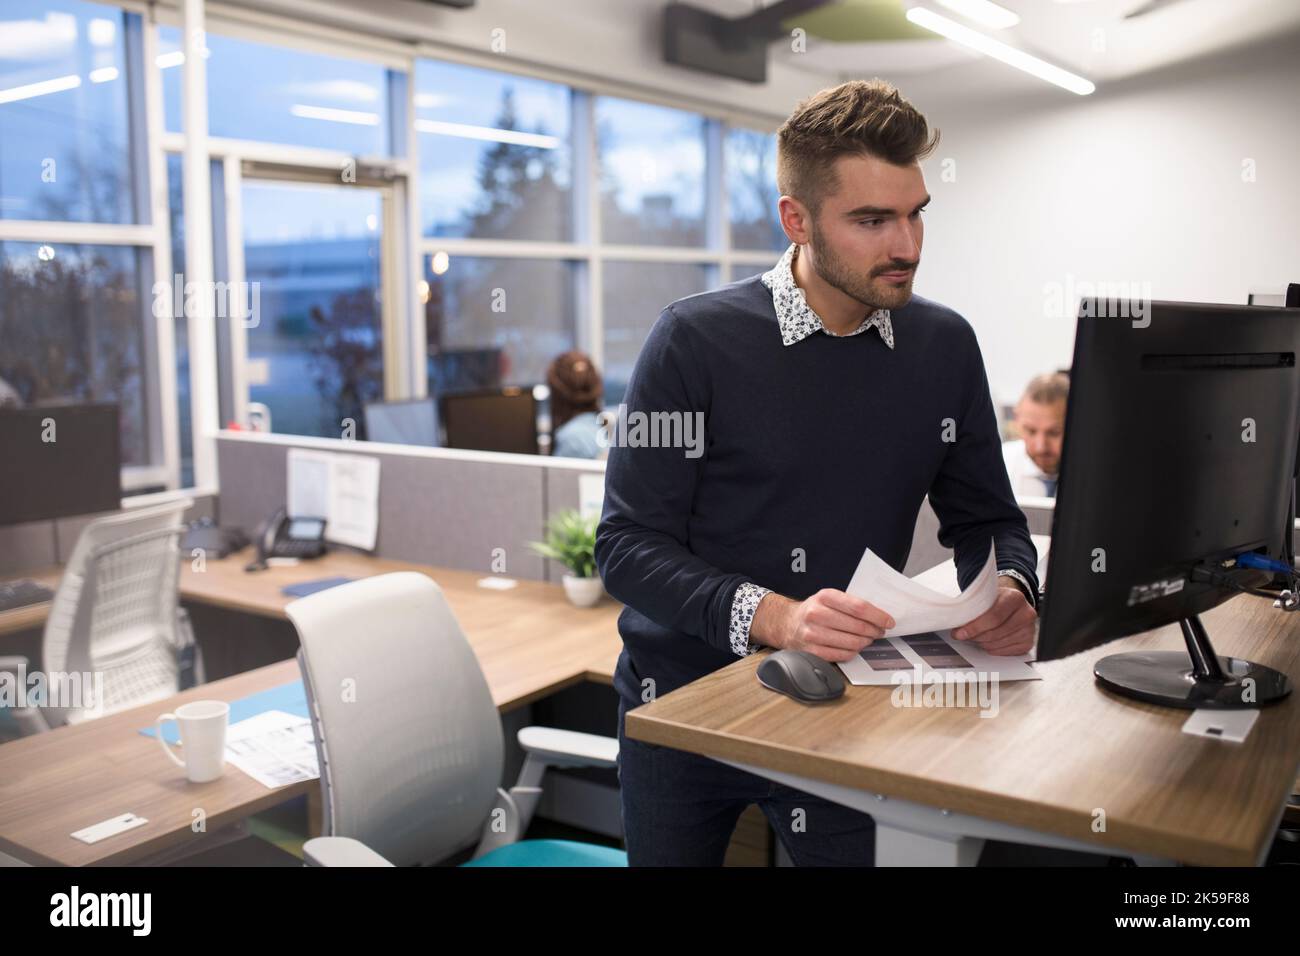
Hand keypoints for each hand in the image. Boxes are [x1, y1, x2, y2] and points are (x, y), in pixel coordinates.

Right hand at [752, 590, 894, 662]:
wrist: (787, 623)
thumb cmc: (814, 610)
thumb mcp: (828, 598)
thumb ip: (850, 603)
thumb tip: (879, 616)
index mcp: (824, 597)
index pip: (859, 607)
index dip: (878, 616)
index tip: (889, 621)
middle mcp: (816, 614)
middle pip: (858, 626)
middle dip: (874, 631)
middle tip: (879, 631)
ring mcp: (812, 634)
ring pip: (852, 643)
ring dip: (865, 642)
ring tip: (867, 639)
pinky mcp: (811, 651)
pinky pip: (842, 655)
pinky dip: (853, 652)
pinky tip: (853, 647)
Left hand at [951, 580, 1036, 655]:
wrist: (1009, 603)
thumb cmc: (996, 601)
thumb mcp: (985, 598)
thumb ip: (973, 609)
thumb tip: (957, 627)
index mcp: (1015, 598)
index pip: (994, 617)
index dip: (974, 627)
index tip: (959, 633)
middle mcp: (1026, 613)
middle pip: (995, 633)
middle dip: (975, 636)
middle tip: (964, 635)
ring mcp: (1029, 629)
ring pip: (998, 644)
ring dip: (983, 642)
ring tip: (978, 635)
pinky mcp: (1028, 643)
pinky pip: (1004, 652)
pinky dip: (992, 648)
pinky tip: (989, 640)